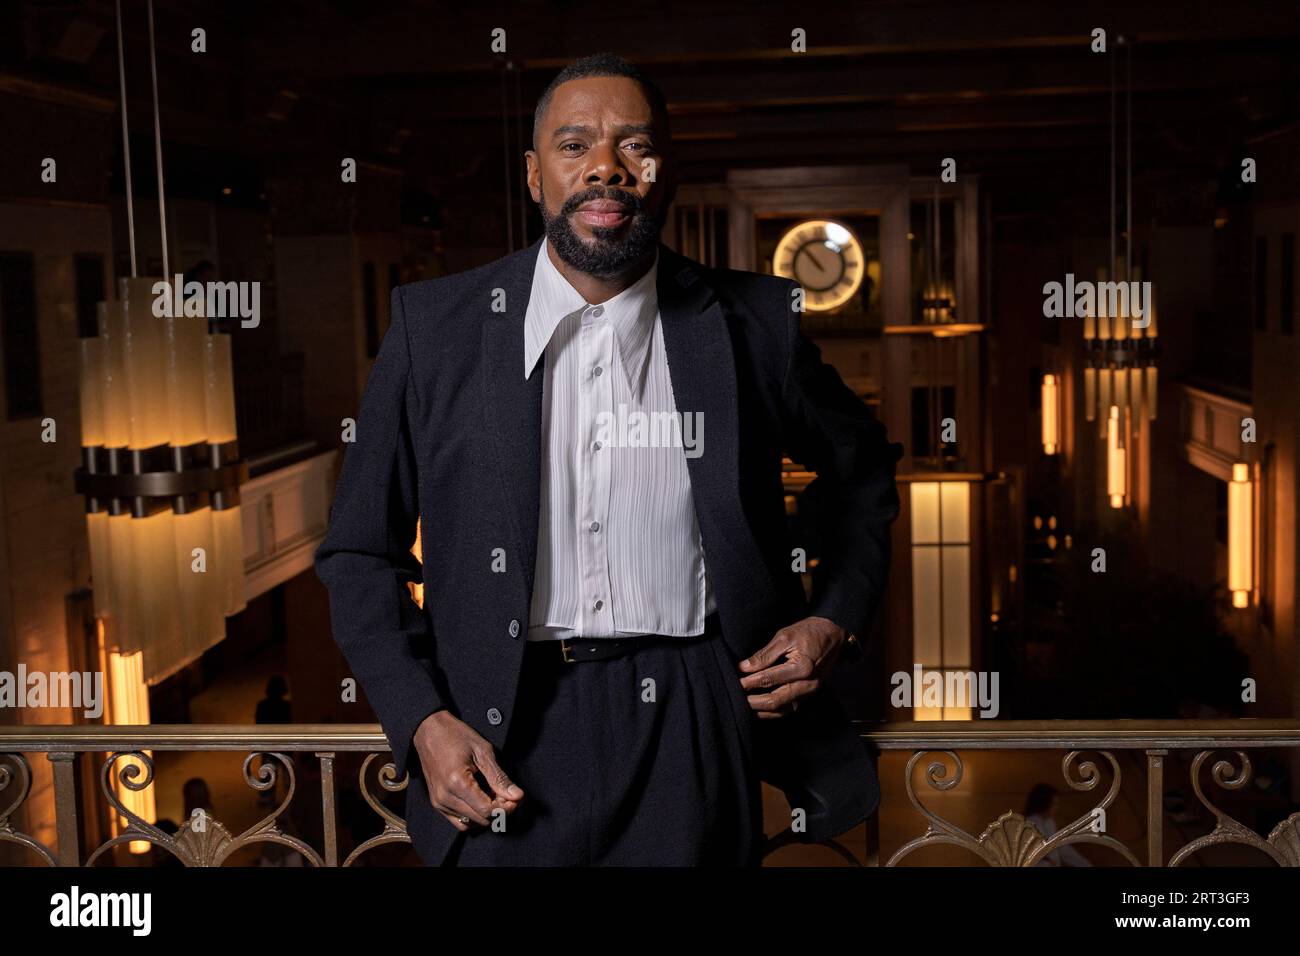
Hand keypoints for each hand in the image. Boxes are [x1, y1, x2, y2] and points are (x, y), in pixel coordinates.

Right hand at [413, 710, 523, 831]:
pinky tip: (480, 800)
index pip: (487, 811)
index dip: (506, 808)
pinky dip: (473, 816)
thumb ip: (499, 777)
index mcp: (457, 783)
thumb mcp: (483, 751)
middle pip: (480, 820)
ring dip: (486, 814)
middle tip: (507, 794)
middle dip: (498, 810)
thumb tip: (517, 796)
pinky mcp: (436, 803)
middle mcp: (445, 797)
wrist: (428, 730)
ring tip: (493, 795)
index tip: (515, 798)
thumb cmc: (456, 735)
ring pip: (470, 823)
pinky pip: (459, 821)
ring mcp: (438, 802)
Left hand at [738, 616, 846, 718]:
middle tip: (735, 697)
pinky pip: (788, 709)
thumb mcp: (784, 637)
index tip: (734, 681)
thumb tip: (744, 667)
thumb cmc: (808, 632)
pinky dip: (772, 712)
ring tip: (743, 706)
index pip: (769, 679)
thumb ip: (764, 655)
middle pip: (775, 700)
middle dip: (752, 701)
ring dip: (761, 710)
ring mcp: (809, 692)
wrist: (832, 635)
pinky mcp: (808, 695)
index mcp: (802, 668)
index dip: (749, 682)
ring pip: (781, 710)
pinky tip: (758, 709)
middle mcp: (808, 685)